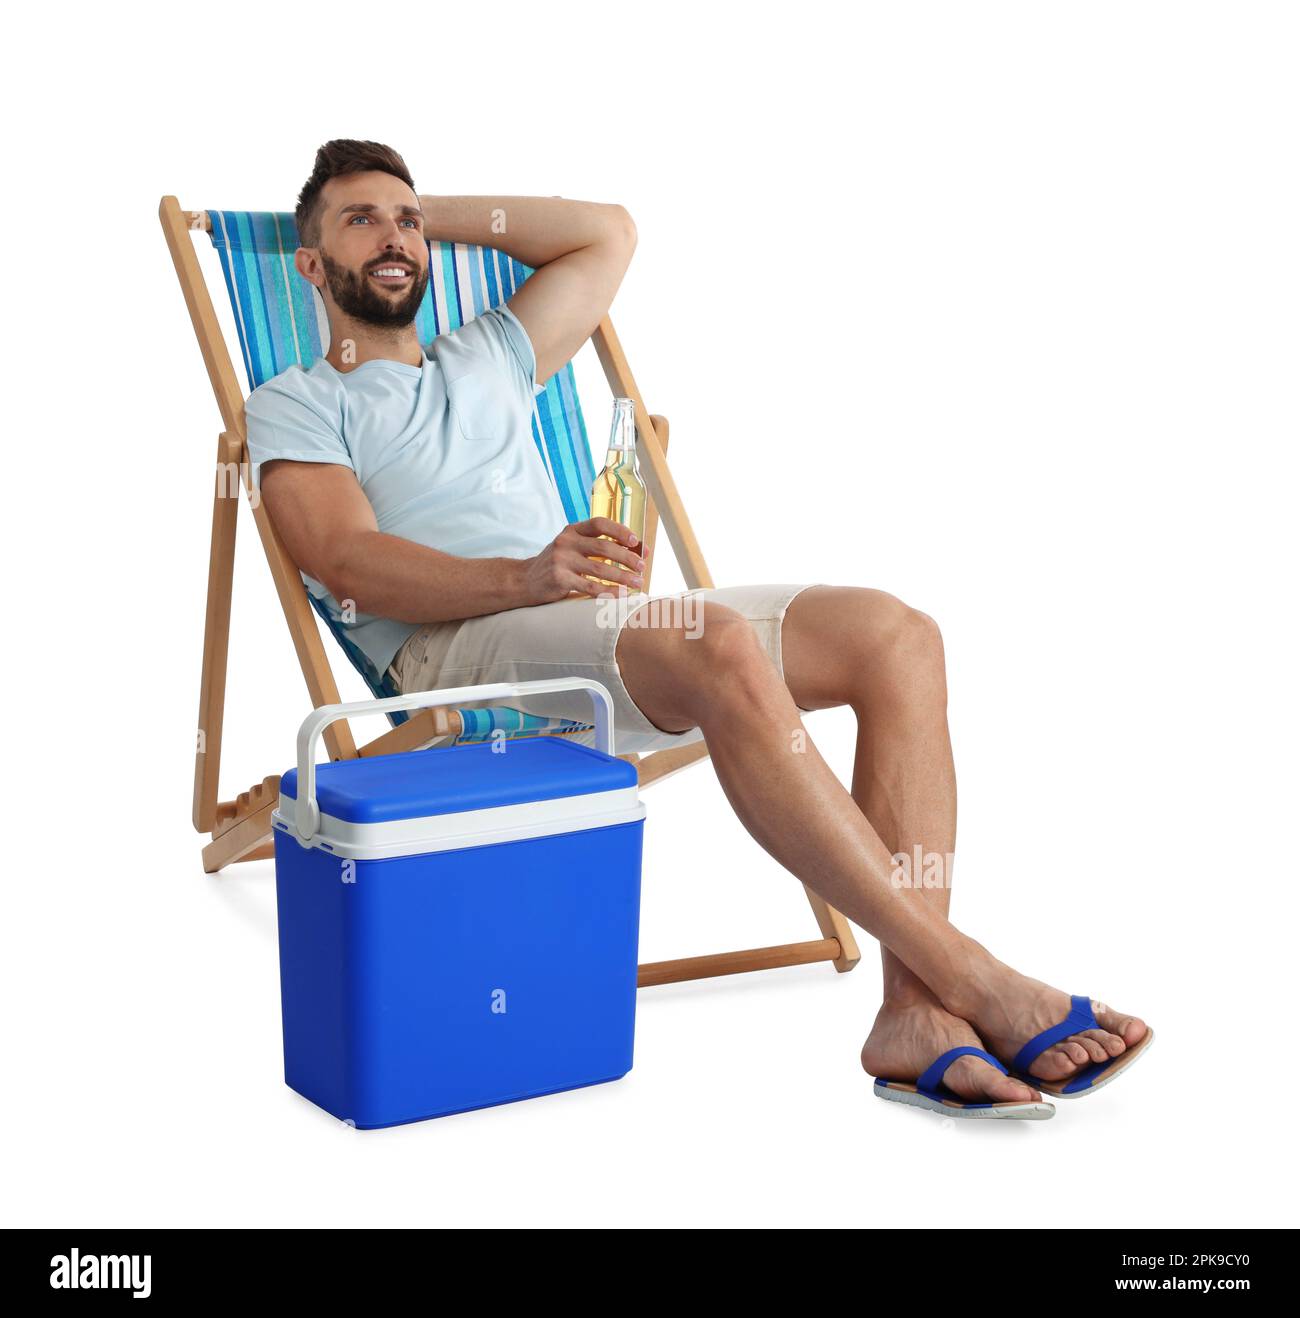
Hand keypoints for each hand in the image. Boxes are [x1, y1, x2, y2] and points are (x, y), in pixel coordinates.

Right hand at [519, 517, 644, 605]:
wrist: (525, 580)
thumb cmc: (557, 564)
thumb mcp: (573, 548)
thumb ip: (598, 546)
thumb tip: (638, 550)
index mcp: (572, 530)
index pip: (599, 523)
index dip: (620, 531)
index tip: (635, 541)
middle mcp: (566, 542)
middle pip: (603, 547)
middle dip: (627, 558)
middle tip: (642, 567)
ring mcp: (562, 560)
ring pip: (599, 568)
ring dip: (622, 576)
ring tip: (637, 583)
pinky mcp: (559, 579)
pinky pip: (590, 586)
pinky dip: (608, 591)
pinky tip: (620, 594)